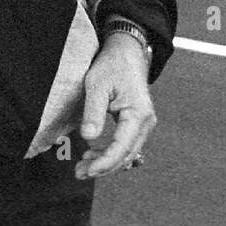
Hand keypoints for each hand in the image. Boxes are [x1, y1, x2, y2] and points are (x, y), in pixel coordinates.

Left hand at [75, 33, 156, 178]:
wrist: (126, 53)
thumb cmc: (112, 66)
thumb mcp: (96, 85)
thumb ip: (93, 112)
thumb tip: (88, 137)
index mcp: (138, 115)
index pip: (122, 147)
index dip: (105, 162)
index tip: (88, 170)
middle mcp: (145, 123)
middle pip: (126, 155)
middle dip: (103, 167)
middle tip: (80, 173)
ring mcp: (142, 124)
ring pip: (127, 153)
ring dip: (106, 162)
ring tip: (83, 166)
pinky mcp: (136, 123)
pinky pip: (125, 144)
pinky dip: (111, 153)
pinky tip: (93, 154)